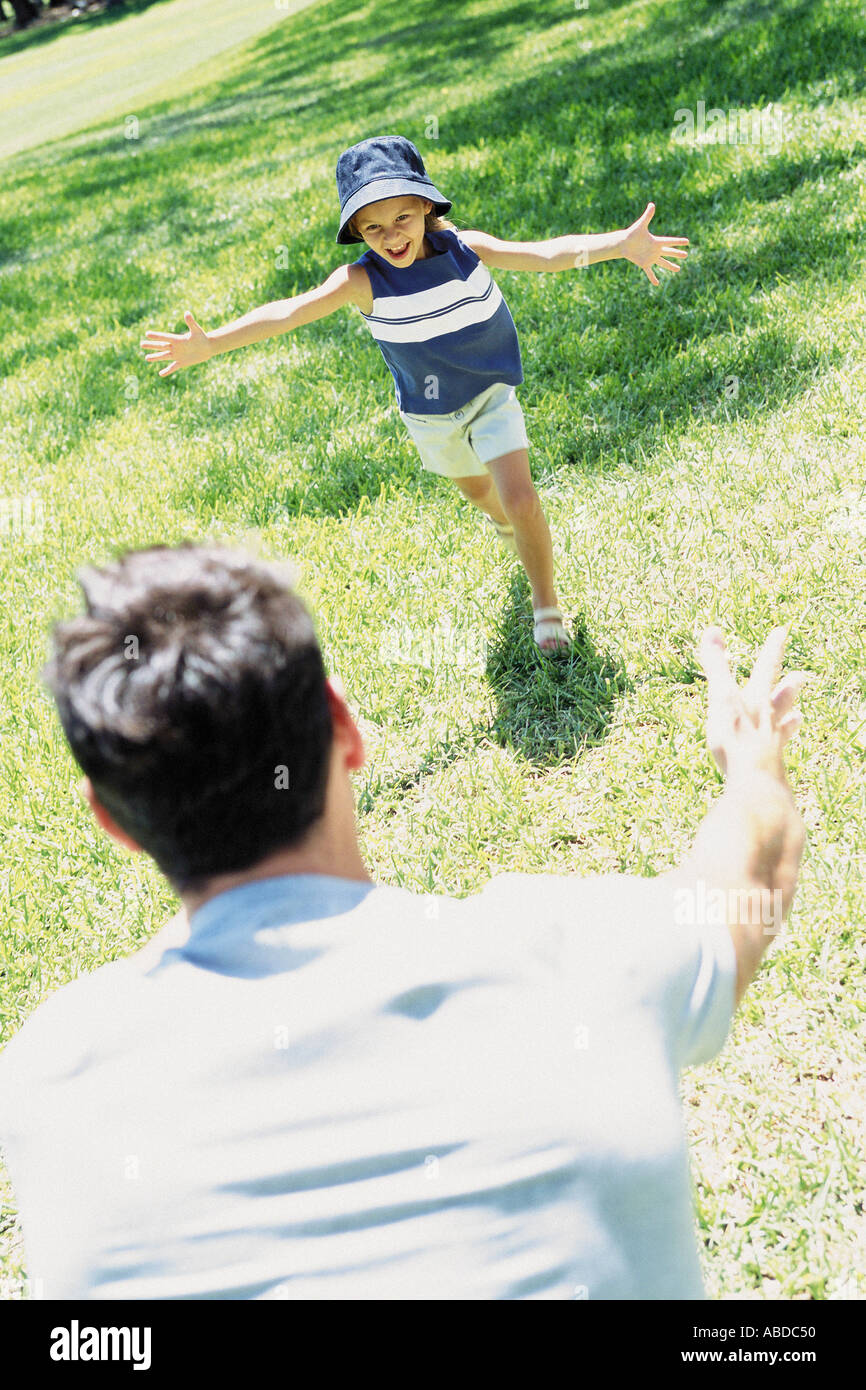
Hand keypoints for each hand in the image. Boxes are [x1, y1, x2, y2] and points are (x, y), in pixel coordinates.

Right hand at [140, 311, 211, 375]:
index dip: (157, 336)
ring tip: (146, 358)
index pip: (165, 337)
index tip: (147, 334)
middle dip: (151, 345)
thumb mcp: (196, 330)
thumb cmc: (202, 337)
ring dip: (155, 357)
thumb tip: (187, 313)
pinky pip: (173, 367)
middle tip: (141, 344)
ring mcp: (177, 355)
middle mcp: (175, 347)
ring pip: (164, 356)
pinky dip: (167, 371)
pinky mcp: (182, 362)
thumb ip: (191, 322)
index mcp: (177, 339)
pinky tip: (161, 374)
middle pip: (161, 346)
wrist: (207, 347)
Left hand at [621, 202, 688, 285]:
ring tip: (678, 269)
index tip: (687, 242)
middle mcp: (655, 249)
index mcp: (656, 241)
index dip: (678, 242)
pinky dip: (652, 278)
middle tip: (686, 255)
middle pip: (669, 252)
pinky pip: (650, 272)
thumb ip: (647, 216)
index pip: (670, 241)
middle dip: (677, 254)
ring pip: (663, 263)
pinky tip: (657, 283)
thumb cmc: (632, 233)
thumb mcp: (641, 225)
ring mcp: (651, 257)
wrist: (623, 243)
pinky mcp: (644, 264)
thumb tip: (652, 204)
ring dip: (670, 266)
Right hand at [698, 625, 805, 781]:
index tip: (782, 633)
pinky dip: (778, 750)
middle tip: (801, 678)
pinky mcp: (770, 765)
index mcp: (756, 700)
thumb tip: (712, 629)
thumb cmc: (736, 738)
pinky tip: (781, 752)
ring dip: (788, 718)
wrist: (754, 781)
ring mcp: (772, 742)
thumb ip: (716, 665)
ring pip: (783, 726)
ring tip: (798, 717)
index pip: (766, 668)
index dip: (773, 650)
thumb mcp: (722, 697)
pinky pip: (776, 753)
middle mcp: (768, 719)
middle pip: (781, 697)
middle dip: (788, 687)